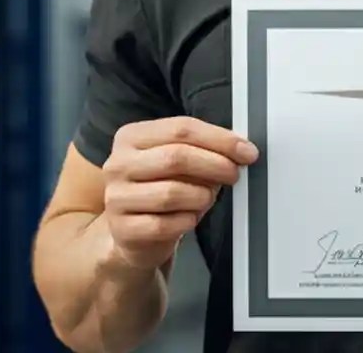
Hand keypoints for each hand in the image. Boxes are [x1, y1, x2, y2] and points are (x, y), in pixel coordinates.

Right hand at [102, 116, 258, 271]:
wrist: (129, 233)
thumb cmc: (158, 189)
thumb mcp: (176, 162)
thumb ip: (202, 149)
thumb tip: (239, 150)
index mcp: (131, 137)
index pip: (180, 128)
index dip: (219, 139)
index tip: (246, 151)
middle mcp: (118, 164)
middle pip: (176, 157)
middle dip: (216, 165)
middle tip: (234, 174)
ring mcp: (116, 197)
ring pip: (173, 193)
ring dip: (202, 196)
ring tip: (207, 198)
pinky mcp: (123, 229)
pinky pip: (166, 224)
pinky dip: (188, 221)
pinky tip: (189, 218)